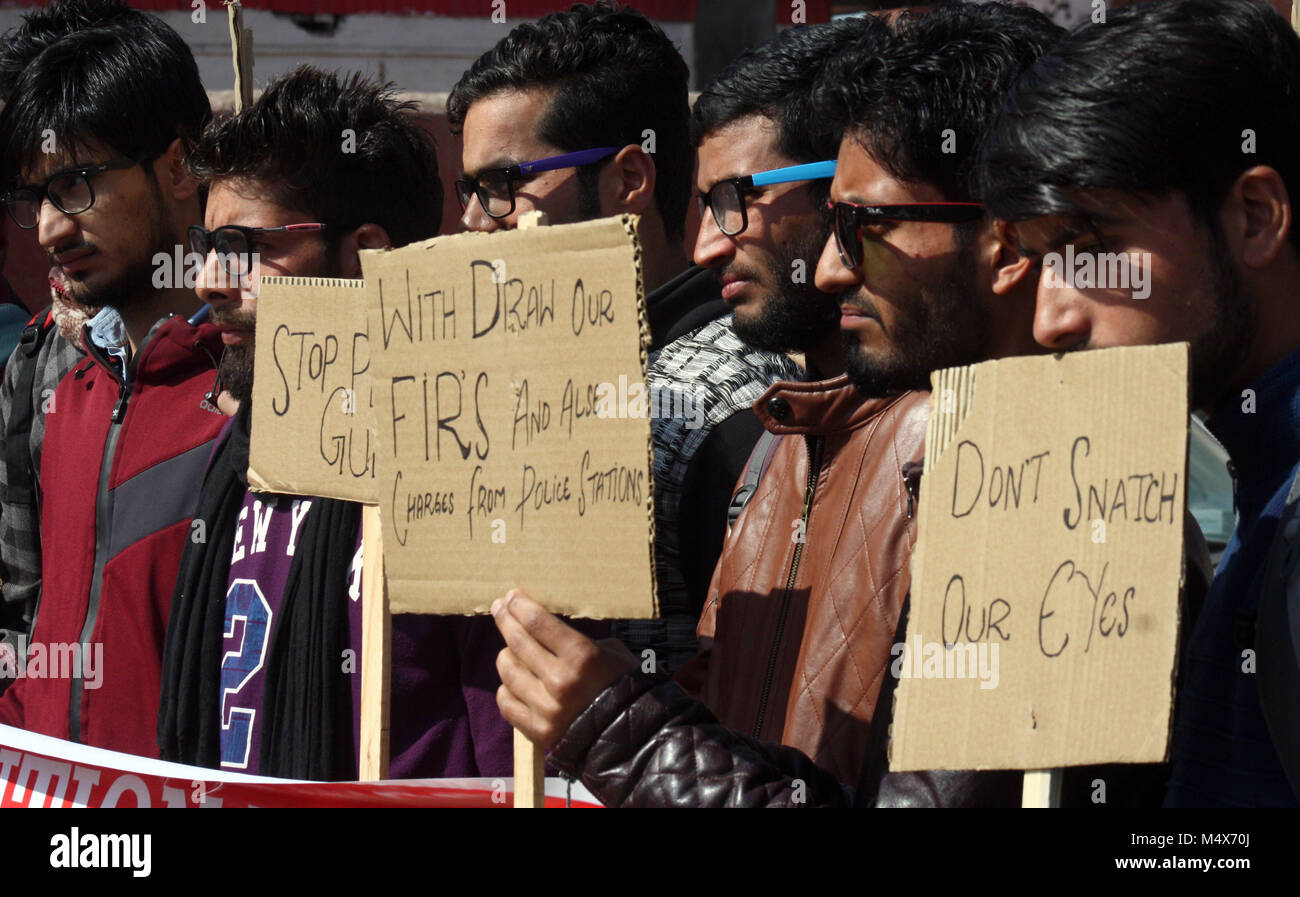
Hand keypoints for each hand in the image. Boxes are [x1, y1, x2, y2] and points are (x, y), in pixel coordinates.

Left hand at [492, 589, 637, 748]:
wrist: (632, 734)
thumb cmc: (623, 685)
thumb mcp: (611, 652)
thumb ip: (577, 639)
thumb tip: (544, 624)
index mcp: (583, 656)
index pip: (537, 622)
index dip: (519, 604)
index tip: (511, 597)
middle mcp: (561, 682)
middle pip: (518, 641)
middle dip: (505, 619)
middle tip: (500, 608)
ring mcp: (548, 709)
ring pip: (508, 670)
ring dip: (507, 655)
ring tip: (512, 650)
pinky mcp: (539, 732)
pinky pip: (506, 702)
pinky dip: (507, 688)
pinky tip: (514, 681)